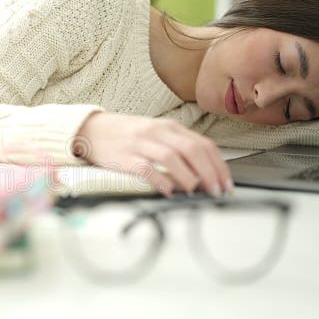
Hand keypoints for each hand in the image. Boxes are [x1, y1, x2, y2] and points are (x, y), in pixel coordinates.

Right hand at [73, 112, 233, 197]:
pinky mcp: (124, 158)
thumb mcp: (156, 134)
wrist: (92, 130)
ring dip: (188, 177)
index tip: (226, 183)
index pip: (202, 144)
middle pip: (191, 150)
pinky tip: (168, 191)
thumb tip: (204, 172)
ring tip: (196, 191)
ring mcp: (140, 144)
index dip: (219, 165)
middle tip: (216, 191)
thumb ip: (178, 148)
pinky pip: (146, 169)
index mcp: (168, 127)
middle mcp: (157, 132)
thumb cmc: (127, 136)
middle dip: (209, 172)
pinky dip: (160, 180)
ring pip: (172, 157)